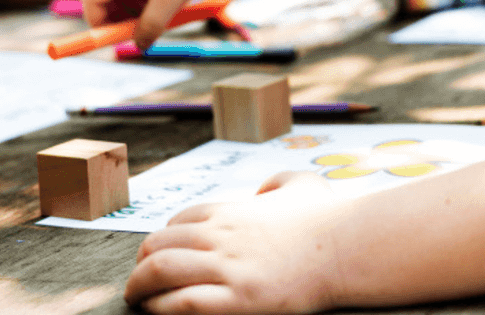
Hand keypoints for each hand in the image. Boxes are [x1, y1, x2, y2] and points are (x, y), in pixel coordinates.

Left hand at [126, 174, 337, 314]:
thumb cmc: (327, 216)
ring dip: (139, 288)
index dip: (163, 240)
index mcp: (232, 210)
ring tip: (137, 300)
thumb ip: (277, 182)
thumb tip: (262, 191)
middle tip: (139, 282)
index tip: (160, 256)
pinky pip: (181, 303)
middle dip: (142, 265)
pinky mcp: (238, 299)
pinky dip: (161, 308)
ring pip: (160, 272)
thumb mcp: (301, 183)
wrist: (347, 245)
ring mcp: (228, 267)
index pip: (177, 222)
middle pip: (158, 245)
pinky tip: (157, 312)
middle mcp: (222, 234)